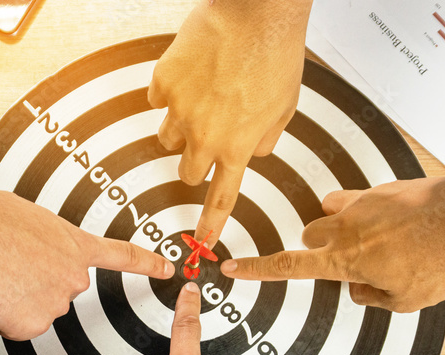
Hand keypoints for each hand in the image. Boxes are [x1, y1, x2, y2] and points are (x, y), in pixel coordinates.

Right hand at [0, 176, 174, 340]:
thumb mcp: (31, 217)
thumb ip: (47, 239)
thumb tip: (37, 252)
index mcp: (75, 244)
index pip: (122, 256)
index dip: (147, 264)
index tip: (167, 269)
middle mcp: (73, 277)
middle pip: (61, 289)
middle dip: (38, 282)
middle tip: (11, 265)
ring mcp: (55, 304)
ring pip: (37, 308)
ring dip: (18, 298)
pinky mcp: (31, 326)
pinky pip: (18, 325)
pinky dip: (3, 315)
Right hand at [149, 0, 312, 243]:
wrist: (256, 14)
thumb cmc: (275, 54)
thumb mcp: (286, 106)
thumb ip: (266, 138)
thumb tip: (255, 150)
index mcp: (238, 146)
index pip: (221, 198)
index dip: (209, 225)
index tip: (201, 242)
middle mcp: (204, 136)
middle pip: (185, 171)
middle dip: (193, 160)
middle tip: (205, 136)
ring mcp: (179, 111)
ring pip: (166, 137)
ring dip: (180, 126)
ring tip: (202, 96)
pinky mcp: (163, 83)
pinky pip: (158, 99)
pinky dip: (171, 91)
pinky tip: (192, 71)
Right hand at [220, 174, 444, 311]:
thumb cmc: (442, 260)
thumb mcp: (408, 300)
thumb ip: (375, 299)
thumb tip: (359, 290)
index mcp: (345, 260)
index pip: (288, 266)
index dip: (256, 269)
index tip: (231, 267)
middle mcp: (345, 228)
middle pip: (309, 236)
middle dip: (320, 249)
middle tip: (354, 264)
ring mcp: (361, 204)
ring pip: (331, 215)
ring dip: (343, 229)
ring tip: (380, 242)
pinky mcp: (380, 189)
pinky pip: (359, 199)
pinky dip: (367, 212)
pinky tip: (395, 222)